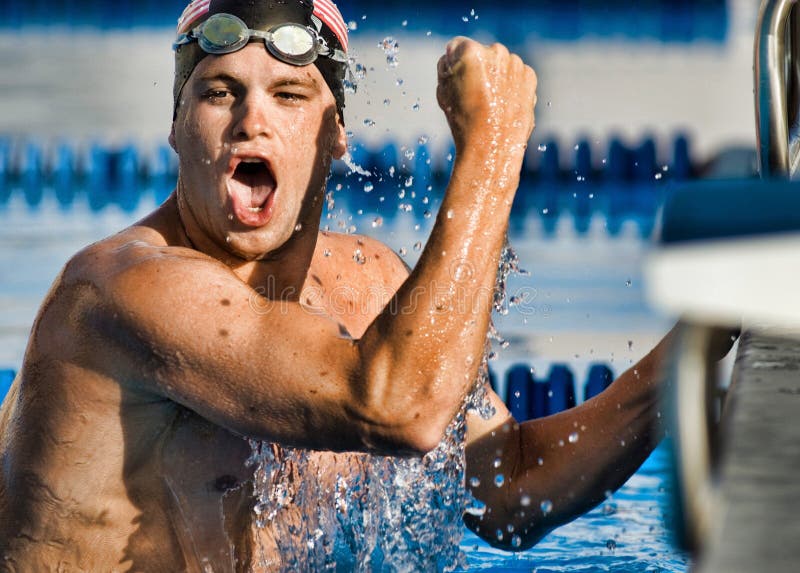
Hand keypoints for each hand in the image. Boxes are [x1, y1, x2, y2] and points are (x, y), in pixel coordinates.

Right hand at [436, 37, 536, 154]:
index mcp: (470, 52)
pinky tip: (503, 104)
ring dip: (495, 77)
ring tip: (489, 103)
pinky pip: (516, 74)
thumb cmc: (463, 121)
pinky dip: (511, 85)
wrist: (491, 146)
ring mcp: (515, 63)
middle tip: (474, 96)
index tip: (456, 83)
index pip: (456, 46)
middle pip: (481, 53)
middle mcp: (496, 52)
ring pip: (500, 64)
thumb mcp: (443, 91)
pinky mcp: (529, 76)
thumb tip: (454, 54)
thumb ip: (447, 65)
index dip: (453, 65)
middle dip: (478, 69)